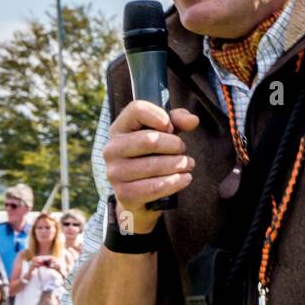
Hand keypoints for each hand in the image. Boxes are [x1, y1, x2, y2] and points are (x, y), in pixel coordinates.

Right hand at [103, 101, 199, 233]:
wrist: (138, 195)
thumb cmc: (151, 156)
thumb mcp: (163, 134)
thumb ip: (177, 120)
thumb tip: (193, 120)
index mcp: (118, 129)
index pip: (136, 109)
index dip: (160, 116)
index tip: (170, 127)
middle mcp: (112, 149)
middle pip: (150, 140)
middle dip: (175, 145)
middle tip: (183, 150)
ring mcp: (115, 173)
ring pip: (155, 165)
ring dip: (179, 164)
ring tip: (188, 164)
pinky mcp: (124, 194)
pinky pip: (155, 187)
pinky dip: (176, 182)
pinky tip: (185, 178)